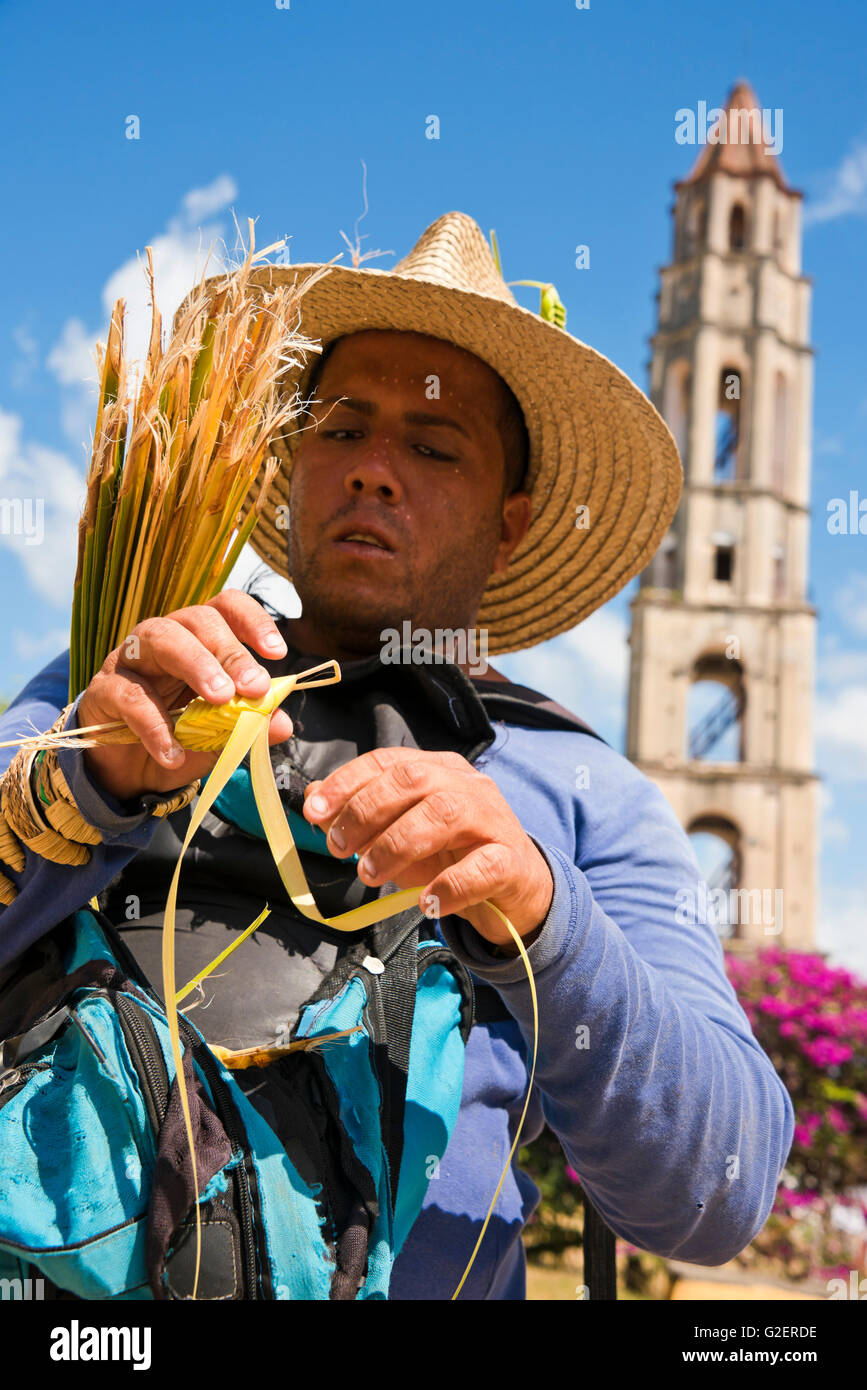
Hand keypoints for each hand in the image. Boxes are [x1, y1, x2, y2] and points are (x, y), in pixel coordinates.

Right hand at [77, 590, 292, 801]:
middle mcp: (165, 637)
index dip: (253, 621)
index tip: (277, 652)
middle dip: (229, 650)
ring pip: (159, 638)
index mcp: (199, 639)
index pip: (225, 608)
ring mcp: (130, 658)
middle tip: (252, 686)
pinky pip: (130, 695)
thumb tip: (283, 723)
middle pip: (197, 619)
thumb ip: (249, 725)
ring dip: (195, 664)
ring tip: (219, 700)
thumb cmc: (180, 737)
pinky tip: (174, 751)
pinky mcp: (103, 689)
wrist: (130, 772)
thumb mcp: (221, 735)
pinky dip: (155, 724)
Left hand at [302, 747, 552, 949]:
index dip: (347, 782)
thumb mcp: (398, 835)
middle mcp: (465, 785)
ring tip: (369, 875)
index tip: (315, 810)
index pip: (389, 761)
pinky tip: (426, 903)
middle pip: (413, 779)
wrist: (512, 891)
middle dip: (366, 811)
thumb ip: (360, 818)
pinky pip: (483, 867)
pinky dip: (450, 886)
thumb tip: (314, 800)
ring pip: (443, 814)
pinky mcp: (511, 860)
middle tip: (338, 847)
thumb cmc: (450, 858)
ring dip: (397, 844)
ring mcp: (492, 819)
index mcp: (437, 770)